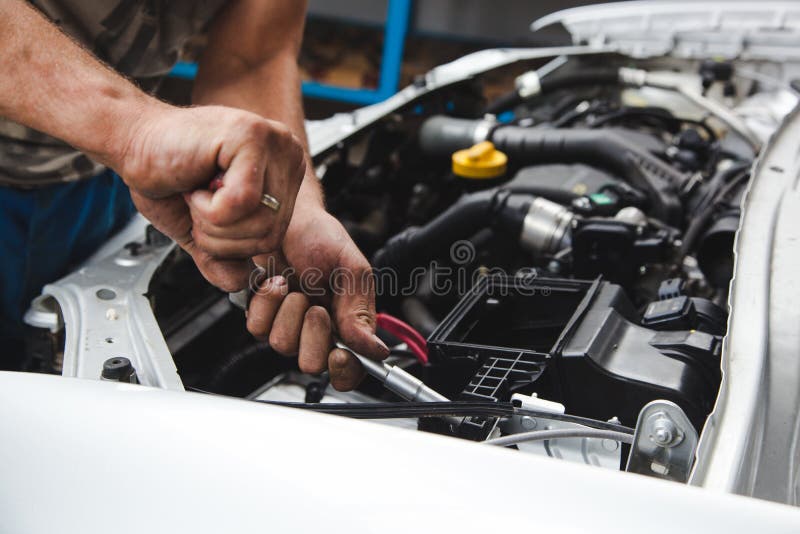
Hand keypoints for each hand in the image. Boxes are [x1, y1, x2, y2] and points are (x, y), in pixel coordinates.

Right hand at [121, 104, 305, 290]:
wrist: (131, 140)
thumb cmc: (165, 173)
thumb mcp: (199, 229)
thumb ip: (222, 258)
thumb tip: (240, 283)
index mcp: (283, 175)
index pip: (275, 237)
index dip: (231, 243)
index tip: (206, 212)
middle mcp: (287, 154)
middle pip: (271, 234)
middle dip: (222, 237)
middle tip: (197, 205)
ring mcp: (274, 142)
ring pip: (260, 221)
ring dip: (213, 222)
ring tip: (197, 194)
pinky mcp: (252, 137)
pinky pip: (243, 202)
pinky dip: (208, 208)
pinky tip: (195, 185)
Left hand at [246, 205, 388, 390]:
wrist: (288, 216)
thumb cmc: (322, 238)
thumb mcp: (352, 269)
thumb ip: (361, 310)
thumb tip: (374, 348)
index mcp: (348, 325)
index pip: (349, 369)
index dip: (344, 371)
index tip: (339, 354)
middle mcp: (318, 331)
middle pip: (313, 364)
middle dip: (313, 334)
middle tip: (316, 307)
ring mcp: (288, 325)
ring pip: (283, 345)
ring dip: (289, 312)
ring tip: (294, 285)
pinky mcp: (262, 315)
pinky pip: (258, 328)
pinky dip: (266, 302)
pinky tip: (275, 283)